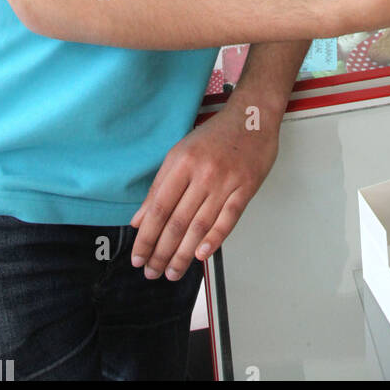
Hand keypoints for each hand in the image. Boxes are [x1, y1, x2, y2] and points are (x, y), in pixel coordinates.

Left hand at [129, 105, 278, 280]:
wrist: (252, 117)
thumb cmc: (215, 136)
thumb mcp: (180, 153)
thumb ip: (159, 186)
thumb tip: (140, 220)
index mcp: (182, 162)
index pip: (159, 208)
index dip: (146, 237)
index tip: (138, 257)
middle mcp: (203, 173)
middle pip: (177, 221)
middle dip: (161, 252)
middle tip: (152, 272)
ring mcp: (226, 181)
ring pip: (200, 225)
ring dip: (184, 254)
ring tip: (172, 272)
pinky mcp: (246, 187)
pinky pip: (229, 218)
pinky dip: (214, 239)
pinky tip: (201, 255)